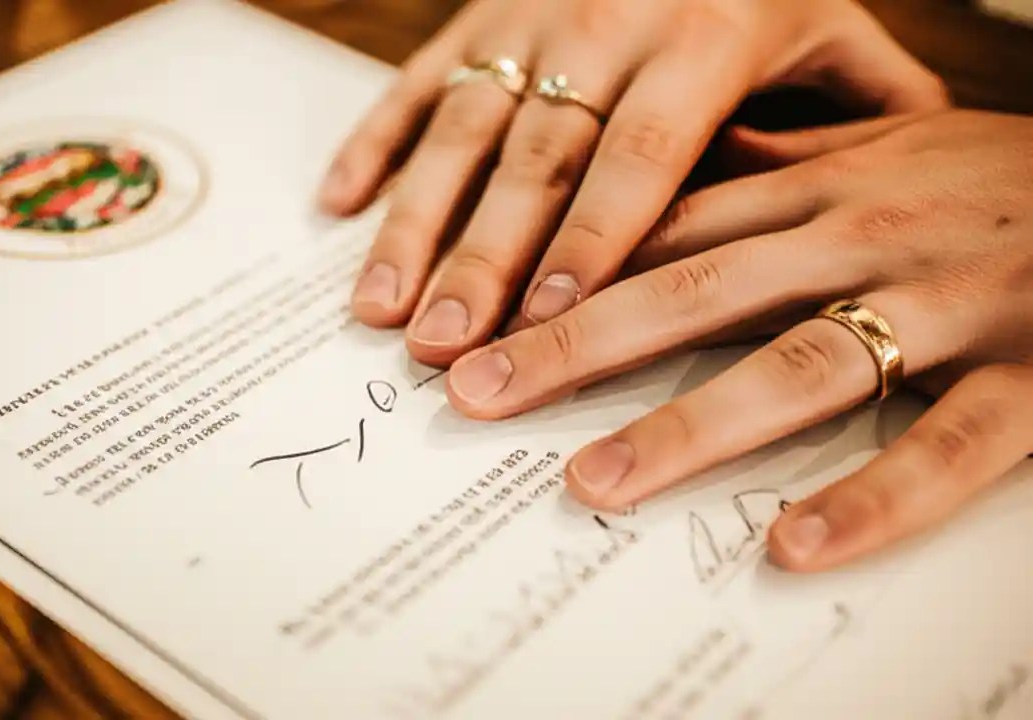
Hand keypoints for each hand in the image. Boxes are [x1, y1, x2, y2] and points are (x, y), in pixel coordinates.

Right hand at [320, 0, 948, 366]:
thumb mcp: (831, 28)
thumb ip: (862, 116)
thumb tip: (897, 214)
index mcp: (701, 39)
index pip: (638, 158)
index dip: (590, 242)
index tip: (547, 323)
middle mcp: (602, 24)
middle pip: (534, 160)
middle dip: (481, 260)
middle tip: (442, 348)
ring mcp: (525, 18)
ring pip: (461, 130)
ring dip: (413, 224)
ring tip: (379, 310)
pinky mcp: (474, 13)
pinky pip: (413, 80)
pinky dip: (372, 142)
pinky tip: (339, 208)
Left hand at [443, 109, 1032, 571]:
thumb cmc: (1005, 178)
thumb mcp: (886, 151)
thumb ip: (781, 164)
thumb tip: (673, 177)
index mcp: (827, 185)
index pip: (669, 227)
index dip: (567, 274)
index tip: (483, 318)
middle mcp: (867, 233)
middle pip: (698, 289)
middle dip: (578, 343)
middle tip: (479, 394)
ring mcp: (949, 301)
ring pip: (800, 363)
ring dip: (689, 426)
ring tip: (594, 482)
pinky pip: (944, 444)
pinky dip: (871, 496)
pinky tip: (793, 546)